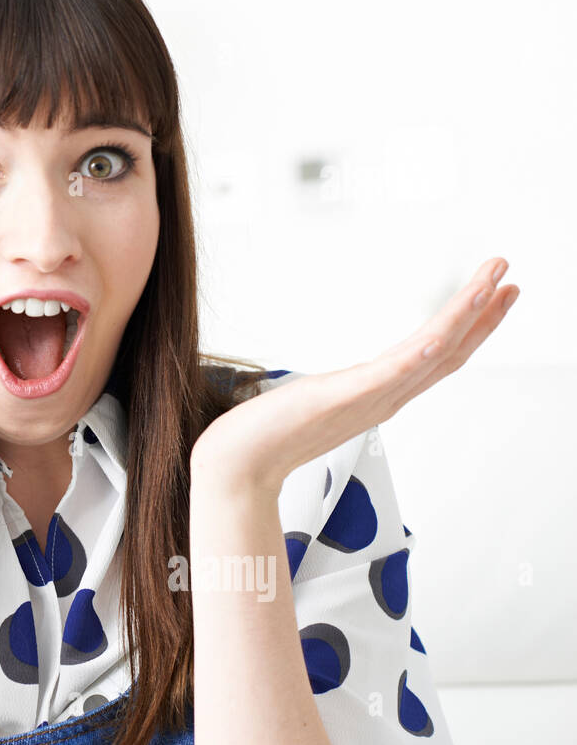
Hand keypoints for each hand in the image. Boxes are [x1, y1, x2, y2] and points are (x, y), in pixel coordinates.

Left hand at [190, 256, 520, 495]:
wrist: (235, 467)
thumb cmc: (262, 438)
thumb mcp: (309, 404)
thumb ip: (327, 396)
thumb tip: (323, 387)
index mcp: (375, 397)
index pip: (435, 358)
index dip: (469, 328)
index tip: (492, 295)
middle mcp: (382, 399)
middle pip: (448, 354)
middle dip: (482, 315)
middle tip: (509, 277)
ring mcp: (368, 399)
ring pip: (432, 354)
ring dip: (467, 317)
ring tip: (494, 282)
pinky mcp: (345, 398)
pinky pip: (394, 372)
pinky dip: (423, 353)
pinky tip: (445, 332)